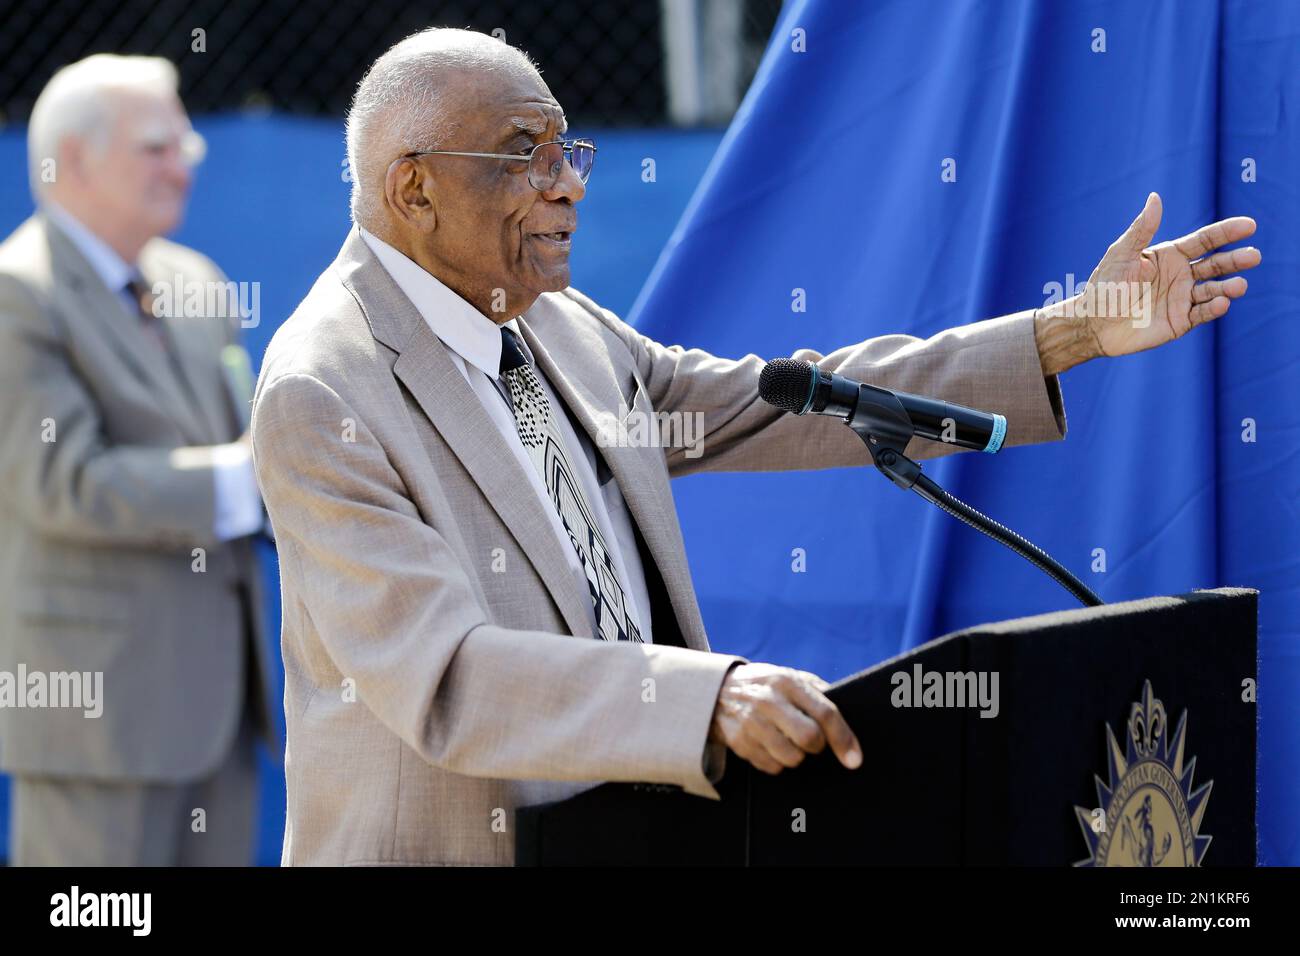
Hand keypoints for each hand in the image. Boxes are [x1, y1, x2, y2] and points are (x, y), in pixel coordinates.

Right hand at [708, 663, 861, 773]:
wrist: (716, 689)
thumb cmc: (765, 685)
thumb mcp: (789, 677)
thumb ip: (816, 691)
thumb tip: (847, 714)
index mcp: (787, 682)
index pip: (825, 713)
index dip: (844, 739)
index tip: (854, 759)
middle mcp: (769, 701)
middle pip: (809, 738)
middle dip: (817, 747)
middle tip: (812, 743)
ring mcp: (751, 722)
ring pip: (791, 758)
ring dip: (796, 756)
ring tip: (787, 741)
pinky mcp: (739, 742)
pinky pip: (772, 767)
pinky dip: (777, 762)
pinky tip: (769, 745)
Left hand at [1035, 193, 1260, 373]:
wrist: (1092, 324)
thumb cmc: (1104, 285)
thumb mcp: (1121, 254)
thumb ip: (1141, 230)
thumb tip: (1155, 198)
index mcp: (1170, 255)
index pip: (1205, 240)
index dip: (1227, 232)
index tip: (1249, 225)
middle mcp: (1181, 275)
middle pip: (1216, 264)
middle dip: (1235, 260)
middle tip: (1254, 256)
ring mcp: (1182, 299)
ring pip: (1213, 290)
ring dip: (1228, 286)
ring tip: (1240, 284)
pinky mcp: (1180, 321)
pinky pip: (1201, 314)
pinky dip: (1213, 309)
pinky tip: (1221, 302)